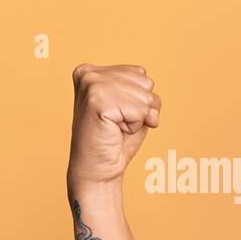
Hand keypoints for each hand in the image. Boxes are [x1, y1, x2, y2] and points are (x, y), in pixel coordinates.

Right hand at [67, 63, 160, 186]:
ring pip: (145, 97)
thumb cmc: (117, 140)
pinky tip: (115, 131)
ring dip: (138, 118)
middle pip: (147, 84)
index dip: (141, 100)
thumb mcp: (135, 108)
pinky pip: (140, 111)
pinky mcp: (97, 101)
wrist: (98, 168)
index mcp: (93, 71)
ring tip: (116, 127)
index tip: (119, 113)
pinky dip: (134, 126)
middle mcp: (89, 73)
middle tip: (118, 123)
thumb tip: (151, 100)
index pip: (142, 74)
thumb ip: (144, 92)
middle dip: (142, 109)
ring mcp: (92, 85)